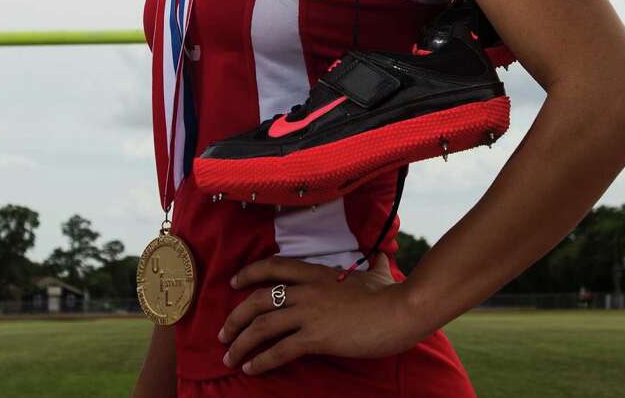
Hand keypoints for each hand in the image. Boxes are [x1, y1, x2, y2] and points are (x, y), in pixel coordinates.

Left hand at [217, 252, 425, 374]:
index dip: (250, 273)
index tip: (234, 282)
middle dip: (235, 317)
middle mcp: (307, 290)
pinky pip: (280, 350)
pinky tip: (251, 368)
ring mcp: (310, 313)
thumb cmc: (391, 295)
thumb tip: (383, 256)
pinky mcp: (316, 337)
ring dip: (241, 342)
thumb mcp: (379, 274)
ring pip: (262, 325)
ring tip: (229, 356)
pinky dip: (261, 360)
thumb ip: (375, 265)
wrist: (401, 311)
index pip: (275, 266)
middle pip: (258, 298)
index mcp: (318, 273)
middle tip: (223, 333)